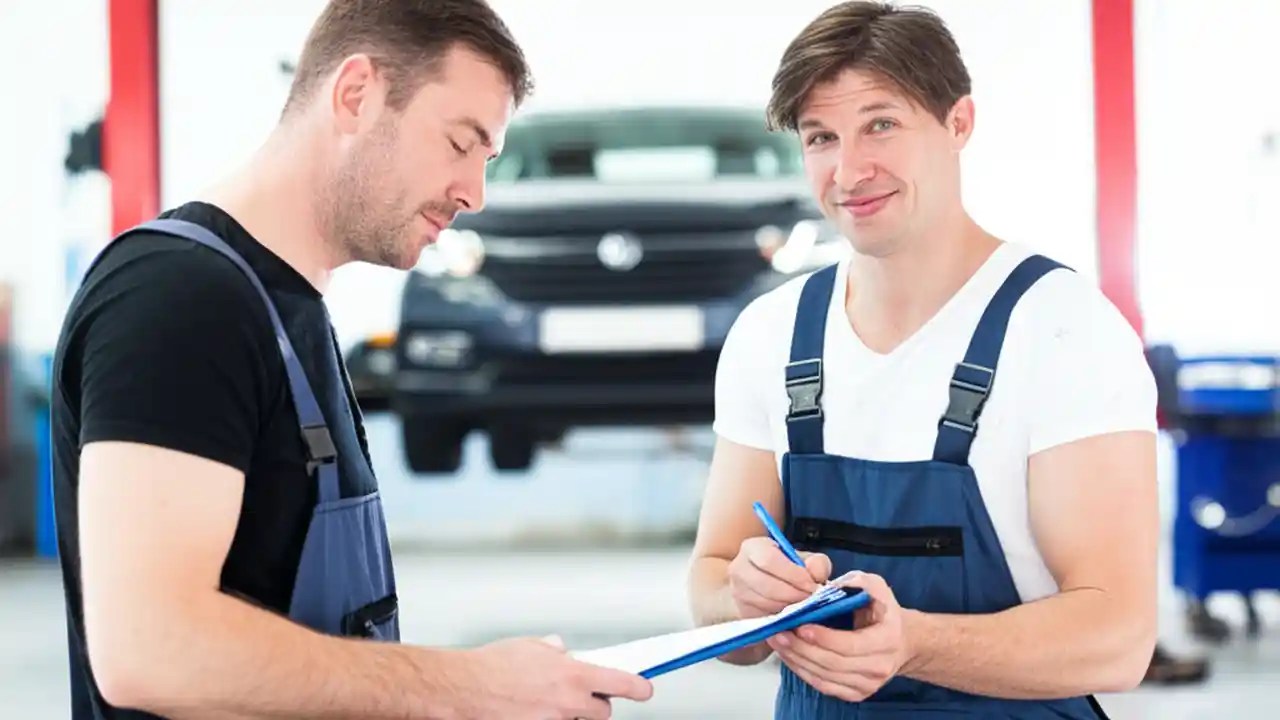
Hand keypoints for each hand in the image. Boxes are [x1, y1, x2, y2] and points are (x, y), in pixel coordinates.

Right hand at [461, 635, 652, 718]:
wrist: (465, 689)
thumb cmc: (492, 667)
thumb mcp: (531, 646)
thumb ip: (554, 650)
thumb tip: (562, 650)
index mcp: (573, 675)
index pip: (621, 683)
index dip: (638, 687)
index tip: (646, 688)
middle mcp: (569, 703)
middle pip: (603, 711)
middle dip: (596, 703)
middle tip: (582, 695)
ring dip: (570, 713)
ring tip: (546, 701)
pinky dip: (548, 718)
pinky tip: (532, 709)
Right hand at [728, 536, 831, 618]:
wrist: (763, 585)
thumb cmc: (786, 569)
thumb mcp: (804, 560)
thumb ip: (817, 563)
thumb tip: (817, 576)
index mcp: (753, 547)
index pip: (769, 560)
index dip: (793, 574)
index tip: (812, 585)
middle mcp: (739, 568)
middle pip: (767, 585)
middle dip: (794, 594)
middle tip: (811, 600)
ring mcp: (737, 592)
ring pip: (765, 604)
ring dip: (789, 608)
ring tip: (804, 607)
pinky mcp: (742, 611)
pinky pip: (763, 618)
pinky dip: (781, 618)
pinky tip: (792, 614)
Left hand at [766, 571, 912, 701]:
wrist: (900, 640)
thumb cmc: (881, 609)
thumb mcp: (874, 586)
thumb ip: (852, 583)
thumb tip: (823, 587)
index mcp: (887, 639)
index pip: (850, 645)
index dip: (823, 638)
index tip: (801, 627)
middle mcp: (879, 666)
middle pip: (833, 663)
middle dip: (801, 648)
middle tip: (779, 632)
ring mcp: (868, 684)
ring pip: (824, 677)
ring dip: (797, 660)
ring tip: (778, 641)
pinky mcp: (855, 693)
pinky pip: (823, 686)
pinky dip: (802, 671)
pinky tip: (789, 655)